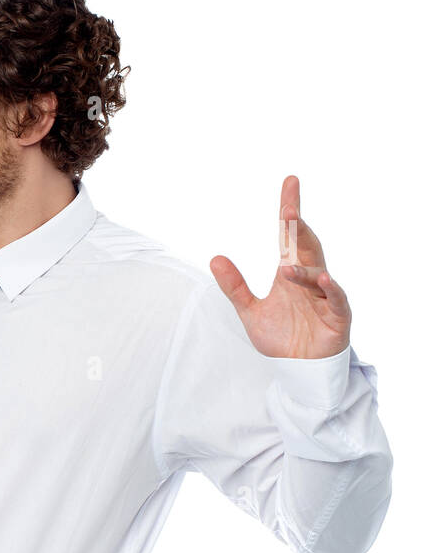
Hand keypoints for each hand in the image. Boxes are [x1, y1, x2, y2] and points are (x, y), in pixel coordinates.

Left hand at [209, 175, 350, 358]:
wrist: (299, 369)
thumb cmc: (281, 337)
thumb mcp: (249, 310)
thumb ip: (234, 286)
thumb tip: (215, 258)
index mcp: (290, 272)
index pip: (288, 235)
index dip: (289, 210)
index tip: (290, 183)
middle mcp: (309, 278)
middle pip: (306, 245)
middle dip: (298, 228)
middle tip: (288, 209)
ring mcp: (325, 295)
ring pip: (317, 272)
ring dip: (303, 268)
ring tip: (285, 268)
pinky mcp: (338, 316)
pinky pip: (336, 298)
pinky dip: (330, 288)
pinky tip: (322, 279)